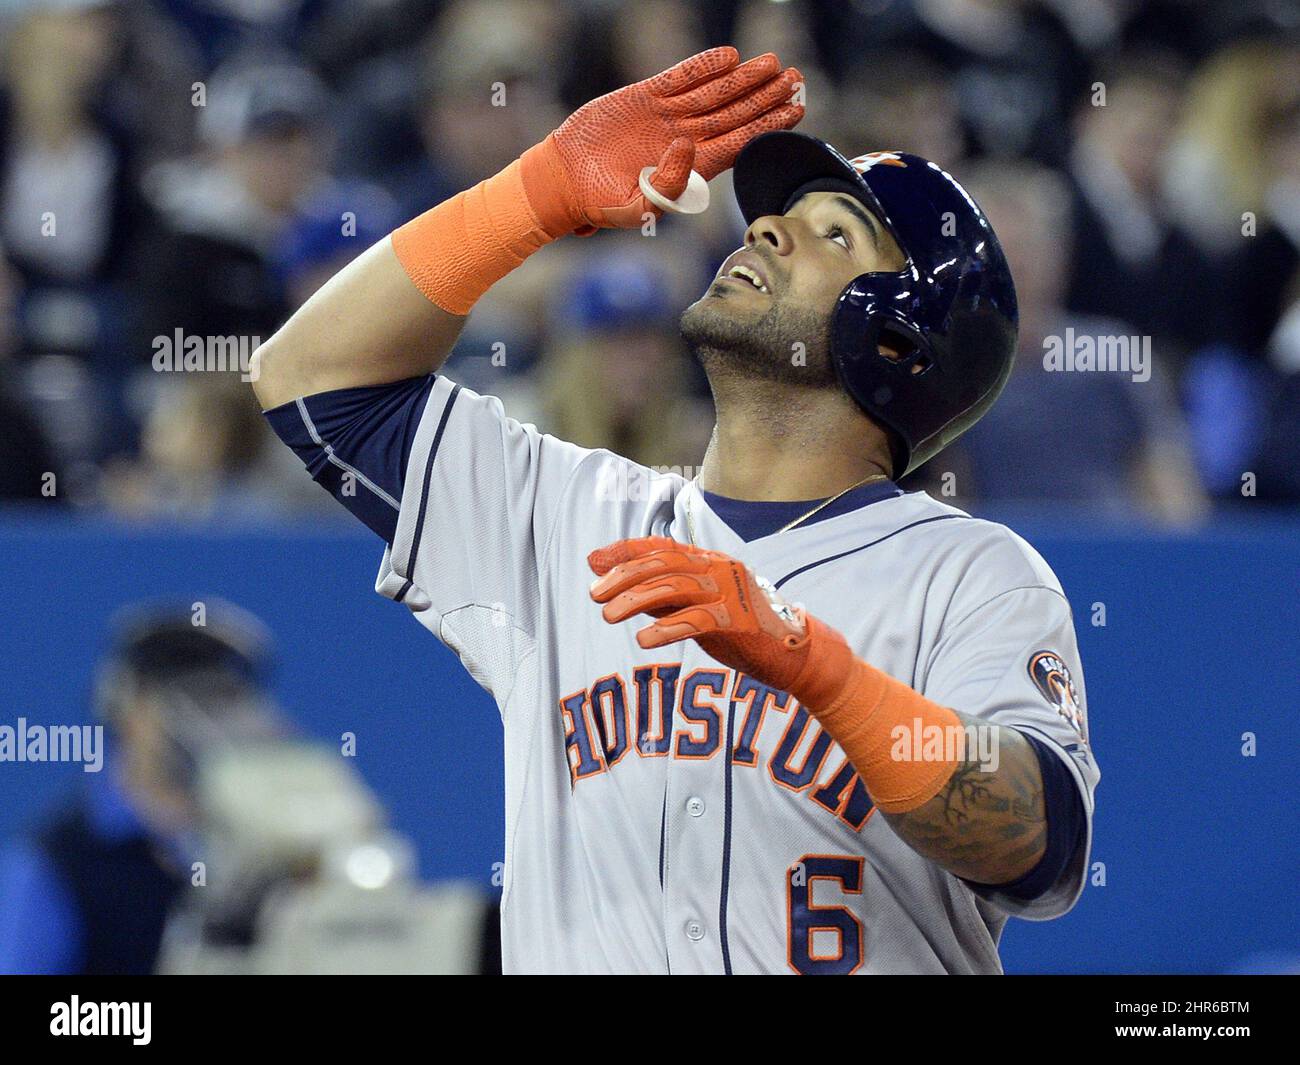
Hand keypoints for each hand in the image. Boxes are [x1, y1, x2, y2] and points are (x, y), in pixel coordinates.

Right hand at [524, 47, 803, 233]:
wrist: (564, 180)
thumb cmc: (601, 203)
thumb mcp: (637, 207)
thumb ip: (668, 185)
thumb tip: (689, 145)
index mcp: (690, 170)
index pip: (738, 143)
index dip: (768, 126)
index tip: (795, 111)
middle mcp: (685, 140)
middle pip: (735, 114)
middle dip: (766, 97)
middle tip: (796, 80)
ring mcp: (667, 116)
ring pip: (714, 93)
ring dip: (744, 78)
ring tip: (772, 64)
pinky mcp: (646, 97)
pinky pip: (680, 78)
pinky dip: (703, 66)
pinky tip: (728, 57)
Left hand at [588, 536, 819, 692]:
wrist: (792, 655)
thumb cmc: (740, 632)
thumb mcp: (695, 610)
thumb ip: (661, 598)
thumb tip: (618, 589)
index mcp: (708, 561)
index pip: (660, 547)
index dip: (625, 551)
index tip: (593, 561)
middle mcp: (719, 569)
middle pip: (662, 564)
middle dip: (623, 577)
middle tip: (594, 595)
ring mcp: (730, 592)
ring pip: (674, 587)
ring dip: (635, 600)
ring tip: (607, 616)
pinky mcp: (738, 620)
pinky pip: (696, 620)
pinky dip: (667, 628)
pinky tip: (644, 640)